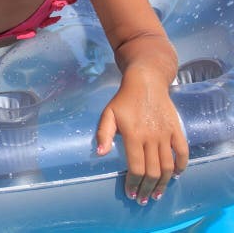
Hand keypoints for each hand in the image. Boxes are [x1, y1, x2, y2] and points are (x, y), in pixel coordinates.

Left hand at [96, 67, 187, 204]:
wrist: (146, 82)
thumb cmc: (123, 100)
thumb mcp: (108, 114)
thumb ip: (103, 134)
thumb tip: (100, 154)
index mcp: (133, 135)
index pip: (135, 167)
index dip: (133, 183)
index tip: (130, 193)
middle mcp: (151, 137)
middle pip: (152, 171)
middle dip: (147, 188)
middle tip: (142, 199)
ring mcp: (166, 134)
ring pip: (168, 166)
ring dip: (163, 183)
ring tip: (156, 193)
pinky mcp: (176, 130)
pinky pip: (182, 152)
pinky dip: (180, 166)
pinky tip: (175, 175)